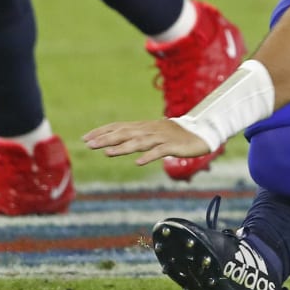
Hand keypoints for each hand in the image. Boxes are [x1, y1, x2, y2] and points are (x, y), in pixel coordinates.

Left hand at [83, 119, 213, 166]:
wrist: (203, 132)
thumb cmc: (178, 135)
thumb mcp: (156, 134)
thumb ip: (140, 137)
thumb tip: (122, 141)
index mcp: (145, 126)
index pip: (119, 126)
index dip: (102, 131)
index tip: (86, 138)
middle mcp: (150, 129)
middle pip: (125, 133)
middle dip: (106, 138)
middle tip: (89, 144)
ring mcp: (161, 137)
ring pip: (139, 141)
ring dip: (123, 147)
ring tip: (108, 153)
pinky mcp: (173, 145)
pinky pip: (159, 151)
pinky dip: (149, 156)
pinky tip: (138, 162)